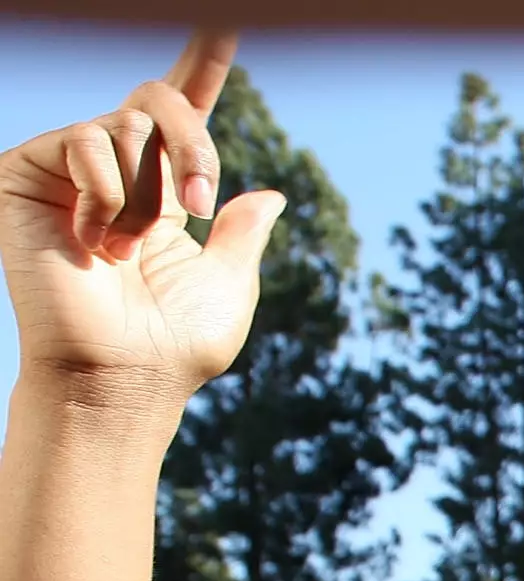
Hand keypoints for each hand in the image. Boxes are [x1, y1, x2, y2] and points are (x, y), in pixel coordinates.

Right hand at [0, 35, 280, 415]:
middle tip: (198, 206)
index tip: (228, 23)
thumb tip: (270, 194)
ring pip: (127, 123)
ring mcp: (68, 168)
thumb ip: (243, 235)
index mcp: (163, 190)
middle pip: (158, 99)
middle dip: (192, 144)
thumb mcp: (228, 286)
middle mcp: (115, 170)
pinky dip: (105, 191)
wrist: (119, 376)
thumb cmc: (173, 345)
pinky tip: (93, 240)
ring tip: (125, 249)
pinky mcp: (27, 170)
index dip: (204, 65)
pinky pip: (85, 138)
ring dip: (145, 191)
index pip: (183, 114)